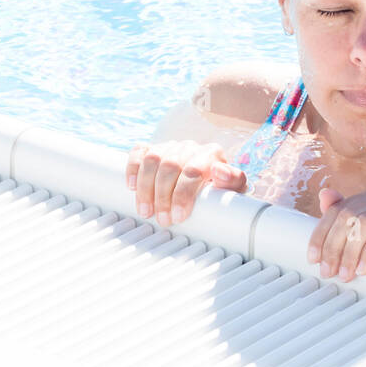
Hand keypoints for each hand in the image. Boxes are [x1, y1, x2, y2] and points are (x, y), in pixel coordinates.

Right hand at [125, 140, 247, 225]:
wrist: (210, 183)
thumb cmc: (220, 190)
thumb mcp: (233, 189)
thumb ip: (234, 181)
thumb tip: (220, 172)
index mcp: (211, 154)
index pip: (193, 170)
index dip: (183, 194)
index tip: (178, 217)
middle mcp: (190, 147)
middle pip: (170, 166)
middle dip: (163, 196)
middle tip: (163, 219)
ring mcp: (170, 147)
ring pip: (153, 159)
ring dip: (145, 187)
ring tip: (146, 211)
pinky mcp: (153, 149)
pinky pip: (139, 151)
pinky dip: (132, 168)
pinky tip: (131, 187)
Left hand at [307, 187, 365, 280]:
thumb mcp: (363, 238)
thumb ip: (343, 218)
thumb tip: (323, 195)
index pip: (337, 210)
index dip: (321, 233)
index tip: (313, 258)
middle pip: (348, 216)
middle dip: (333, 246)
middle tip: (328, 272)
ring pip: (364, 223)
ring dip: (350, 252)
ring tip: (345, 274)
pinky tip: (365, 269)